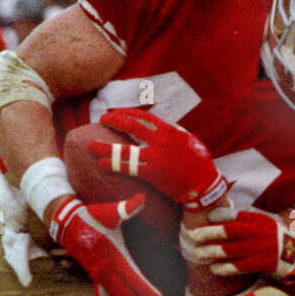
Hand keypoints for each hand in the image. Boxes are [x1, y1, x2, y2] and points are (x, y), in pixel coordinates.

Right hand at [48, 194, 179, 295]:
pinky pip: (101, 293)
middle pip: (127, 293)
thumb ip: (126, 208)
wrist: (65, 221)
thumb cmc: (92, 215)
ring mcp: (98, 273)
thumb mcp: (109, 211)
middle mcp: (105, 268)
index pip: (133, 277)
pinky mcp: (94, 274)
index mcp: (113, 255)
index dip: (146, 290)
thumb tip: (141, 200)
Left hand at [88, 107, 228, 210]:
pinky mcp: (152, 174)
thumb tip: (158, 127)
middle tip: (102, 120)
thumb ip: (171, 132)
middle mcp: (159, 141)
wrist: (203, 183)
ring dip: (105, 148)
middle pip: (130, 126)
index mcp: (168, 130)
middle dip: (113, 120)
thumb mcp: (187, 139)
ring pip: (124, 150)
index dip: (125, 112)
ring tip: (91, 146)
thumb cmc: (197, 162)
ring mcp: (154, 157)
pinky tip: (102, 165)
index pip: (142, 116)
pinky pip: (128, 169)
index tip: (115, 112)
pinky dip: (113, 166)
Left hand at [185, 206, 294, 289]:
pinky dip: (224, 268)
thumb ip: (248, 217)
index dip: (220, 215)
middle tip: (193, 235)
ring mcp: (260, 249)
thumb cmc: (276, 238)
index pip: (236, 215)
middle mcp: (259, 232)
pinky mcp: (260, 264)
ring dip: (212, 252)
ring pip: (231, 250)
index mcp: (260, 219)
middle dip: (209, 233)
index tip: (208, 217)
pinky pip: (238, 266)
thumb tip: (224, 213)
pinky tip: (213, 268)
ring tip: (199, 254)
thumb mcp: (266, 222)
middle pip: (229, 232)